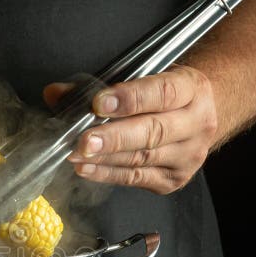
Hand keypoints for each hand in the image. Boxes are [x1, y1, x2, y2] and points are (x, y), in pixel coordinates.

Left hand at [44, 65, 218, 193]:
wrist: (200, 114)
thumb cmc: (164, 95)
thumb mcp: (143, 77)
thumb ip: (98, 86)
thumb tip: (55, 93)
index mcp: (192, 89)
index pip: (162, 93)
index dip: (130, 99)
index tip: (99, 103)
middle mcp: (197, 123)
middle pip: (153, 132)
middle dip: (113, 138)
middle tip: (84, 140)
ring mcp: (188, 155)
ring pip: (142, 158)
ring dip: (105, 158)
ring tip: (76, 154)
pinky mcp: (174, 179)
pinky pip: (136, 178)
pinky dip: (108, 174)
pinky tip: (86, 168)